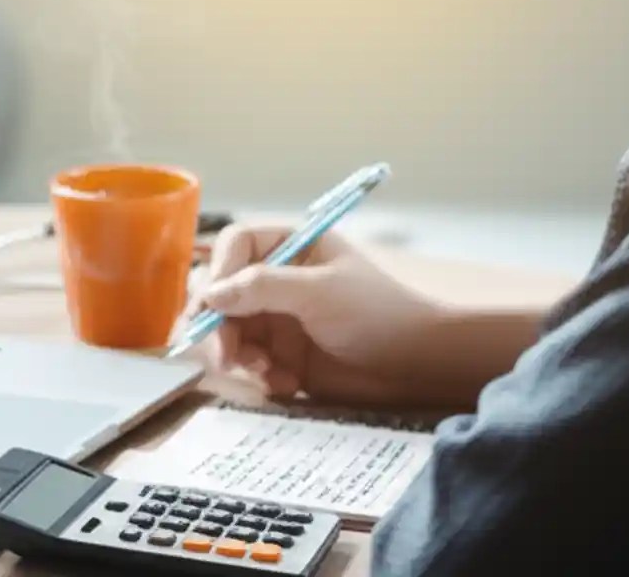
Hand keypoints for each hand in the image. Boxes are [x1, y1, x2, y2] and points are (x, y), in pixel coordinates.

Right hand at [185, 224, 447, 406]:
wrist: (419, 366)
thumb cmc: (378, 313)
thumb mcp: (320, 292)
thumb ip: (262, 287)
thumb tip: (209, 294)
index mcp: (289, 246)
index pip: (233, 245)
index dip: (218, 271)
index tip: (212, 305)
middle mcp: (275, 278)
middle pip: (219, 291)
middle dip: (216, 324)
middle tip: (225, 356)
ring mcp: (275, 317)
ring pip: (227, 331)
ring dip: (237, 354)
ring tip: (264, 372)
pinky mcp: (280, 354)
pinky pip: (247, 362)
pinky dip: (258, 375)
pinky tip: (286, 384)